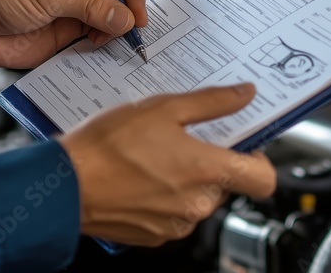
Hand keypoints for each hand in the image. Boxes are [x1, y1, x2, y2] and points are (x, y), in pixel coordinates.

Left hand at [0, 0, 147, 67]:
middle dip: (126, 12)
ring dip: (114, 31)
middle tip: (131, 32)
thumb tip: (125, 18)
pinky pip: (93, 38)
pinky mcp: (66, 31)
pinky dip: (101, 45)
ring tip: (109, 41)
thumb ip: (91, 6)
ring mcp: (74, 7)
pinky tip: (99, 48)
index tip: (137, 14)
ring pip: (109, 18)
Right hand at [59, 83, 276, 245]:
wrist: (65, 186)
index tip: (243, 143)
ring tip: (156, 155)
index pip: (265, 179)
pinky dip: (166, 197)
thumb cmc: (108, 146)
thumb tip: (244, 95)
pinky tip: (143, 176)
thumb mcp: (164, 108)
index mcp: (208, 171)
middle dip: (212, 162)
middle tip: (185, 139)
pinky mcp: (156, 236)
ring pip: (200, 199)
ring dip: (187, 179)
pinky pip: (175, 214)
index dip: (259, 159)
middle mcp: (198, 204)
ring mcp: (177, 224)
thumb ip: (213, 102)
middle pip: (228, 184)